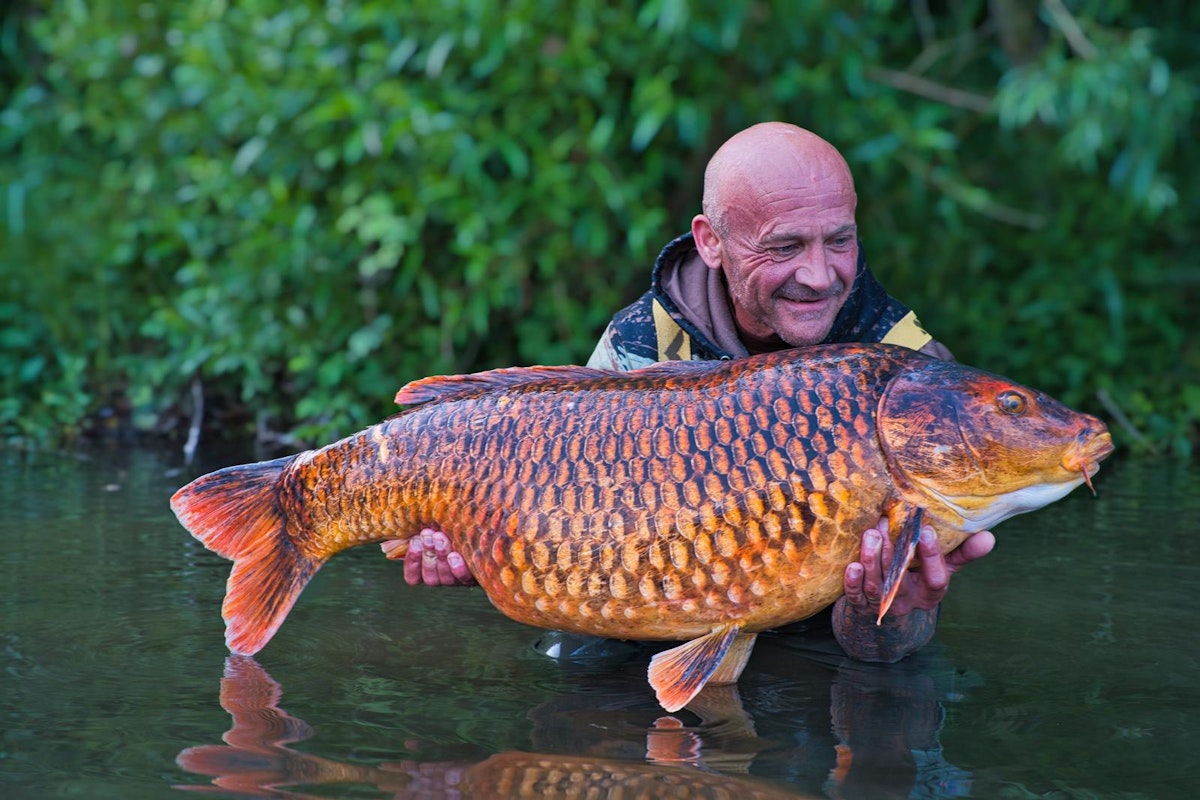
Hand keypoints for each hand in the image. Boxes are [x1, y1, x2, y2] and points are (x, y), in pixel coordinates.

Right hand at [381, 529, 475, 586]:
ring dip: (440, 556)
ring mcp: (458, 580)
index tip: (415, 541)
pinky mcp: (475, 576)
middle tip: (428, 534)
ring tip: (440, 537)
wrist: (485, 535)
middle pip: (430, 577)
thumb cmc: (453, 528)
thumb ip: (419, 531)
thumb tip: (398, 523)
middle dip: (427, 554)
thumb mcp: (434, 529)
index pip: (413, 577)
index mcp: (428, 571)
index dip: (412, 561)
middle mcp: (442, 579)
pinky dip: (457, 568)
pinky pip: (463, 578)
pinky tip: (455, 555)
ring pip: (444, 578)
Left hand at [842, 517, 994, 617]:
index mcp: (930, 592)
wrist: (889, 610)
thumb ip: (963, 553)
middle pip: (900, 582)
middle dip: (891, 555)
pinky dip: (853, 582)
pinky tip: (852, 565)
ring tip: (870, 535)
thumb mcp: (944, 568)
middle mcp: (907, 600)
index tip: (925, 530)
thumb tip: (989, 537)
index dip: (932, 556)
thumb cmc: (920, 578)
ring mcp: (882, 604)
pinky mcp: (861, 604)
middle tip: (884, 527)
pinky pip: (856, 596)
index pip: (936, 578)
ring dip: (871, 560)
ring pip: (876, 586)